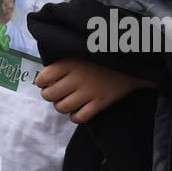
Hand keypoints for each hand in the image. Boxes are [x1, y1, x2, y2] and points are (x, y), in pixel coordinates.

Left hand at [35, 57, 152, 123]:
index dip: (41, 82)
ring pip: (62, 107)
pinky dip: (75, 116)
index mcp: (70, 63)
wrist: (129, 62)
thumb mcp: (79, 52)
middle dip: (49, 95)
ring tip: (65, 101)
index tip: (46, 82)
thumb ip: (63, 62)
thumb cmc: (100, 56)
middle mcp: (76, 78)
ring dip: (60, 106)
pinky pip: (79, 117)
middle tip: (55, 93)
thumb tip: (45, 76)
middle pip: (50, 95)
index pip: (44, 77)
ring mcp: (88, 92)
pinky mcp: (100, 103)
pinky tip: (77, 110)